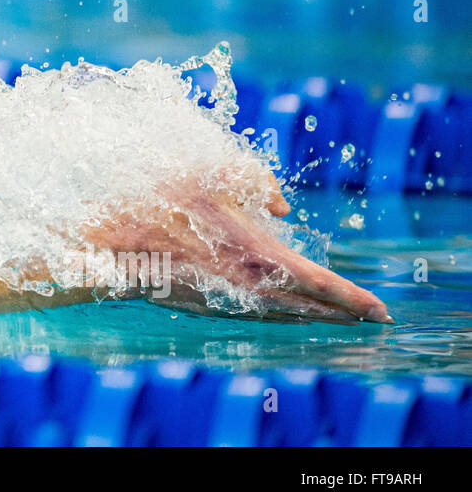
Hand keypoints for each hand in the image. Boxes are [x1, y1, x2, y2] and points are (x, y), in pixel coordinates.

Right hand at [85, 169, 392, 323]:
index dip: (351, 297)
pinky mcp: (206, 301)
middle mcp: (246, 284)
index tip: (379, 310)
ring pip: (281, 310)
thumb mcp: (214, 174)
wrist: (111, 242)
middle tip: (371, 317)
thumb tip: (282, 206)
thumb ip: (257, 181)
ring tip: (335, 316)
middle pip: (305, 306)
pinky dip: (281, 309)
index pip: (317, 281)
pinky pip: (256, 308)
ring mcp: (225, 298)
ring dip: (312, 313)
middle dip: (340, 311)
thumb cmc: (161, 201)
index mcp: (255, 255)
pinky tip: (286, 307)